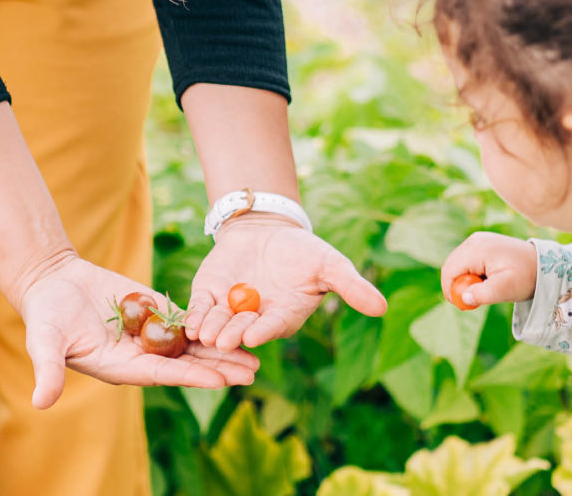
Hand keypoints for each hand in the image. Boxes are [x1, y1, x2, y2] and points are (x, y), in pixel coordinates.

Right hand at [17, 254, 259, 409]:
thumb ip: (48, 370)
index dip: (192, 377)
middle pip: (187, 365)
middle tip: (253, 373)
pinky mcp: (155, 312)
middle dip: (219, 368)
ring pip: (193, 345)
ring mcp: (150, 335)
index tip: (220, 381)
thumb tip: (40, 402)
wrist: (52, 282)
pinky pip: (186, 320)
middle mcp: (141, 356)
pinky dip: (211, 323)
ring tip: (255, 357)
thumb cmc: (45, 314)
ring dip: (222, 350)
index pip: (163, 375)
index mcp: (121, 367)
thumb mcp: (44, 342)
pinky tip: (237, 325)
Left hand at [184, 214, 387, 351]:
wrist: (266, 231)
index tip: (256, 334)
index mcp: (285, 316)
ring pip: (219, 323)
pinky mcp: (209, 297)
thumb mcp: (329, 264)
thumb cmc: (303, 251)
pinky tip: (189, 322)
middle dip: (233, 333)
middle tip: (224, 339)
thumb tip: (382, 308)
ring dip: (212, 329)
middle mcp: (256, 320)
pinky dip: (195, 315)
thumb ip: (351, 287)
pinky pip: (200, 309)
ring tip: (206, 333)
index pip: (275, 326)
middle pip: (243, 329)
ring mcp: (230, 311)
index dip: (265, 330)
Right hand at [440, 232, 539, 308]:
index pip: (450, 270)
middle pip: (451, 266)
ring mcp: (477, 240)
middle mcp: (474, 240)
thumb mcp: (506, 289)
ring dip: (465, 280)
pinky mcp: (481, 243)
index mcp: (477, 249)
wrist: (543, 264)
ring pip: (458, 264)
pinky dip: (472, 273)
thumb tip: (463, 298)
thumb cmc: (526, 276)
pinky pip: (467, 261)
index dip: (450, 290)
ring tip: (484, 289)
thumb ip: (484, 294)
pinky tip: (487, 279)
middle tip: (469, 302)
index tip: (461, 305)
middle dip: (457, 285)